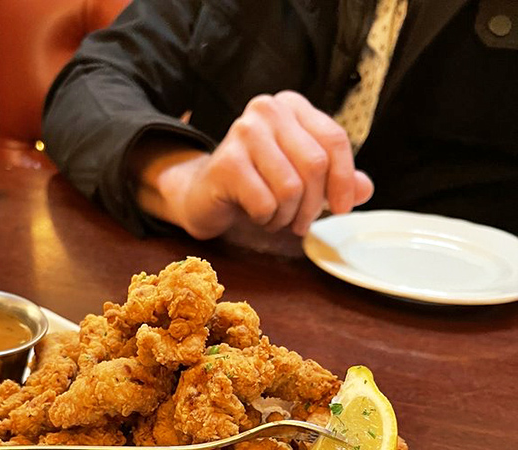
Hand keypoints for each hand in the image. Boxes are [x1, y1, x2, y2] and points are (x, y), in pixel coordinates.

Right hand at [133, 91, 373, 238]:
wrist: (205, 194)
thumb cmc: (258, 184)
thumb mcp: (301, 178)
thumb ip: (335, 179)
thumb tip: (365, 189)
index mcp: (291, 106)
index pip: (335, 139)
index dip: (344, 179)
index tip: (342, 208)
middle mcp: (267, 109)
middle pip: (316, 164)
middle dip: (314, 205)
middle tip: (302, 223)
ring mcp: (244, 132)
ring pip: (291, 188)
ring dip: (288, 215)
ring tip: (276, 217)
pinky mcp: (226, 162)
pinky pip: (266, 203)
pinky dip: (267, 219)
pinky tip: (257, 215)